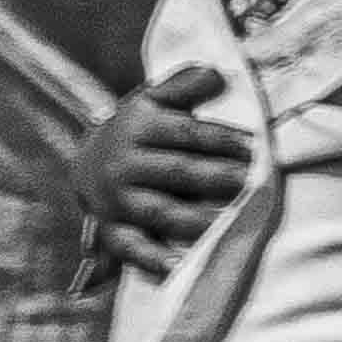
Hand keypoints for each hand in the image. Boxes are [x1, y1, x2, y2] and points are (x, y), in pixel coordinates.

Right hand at [79, 66, 254, 280]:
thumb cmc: (137, 127)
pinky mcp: (112, 231)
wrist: (88, 161)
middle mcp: (123, 166)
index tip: (253, 147)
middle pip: (177, 172)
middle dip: (217, 177)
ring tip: (231, 220)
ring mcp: (117, 202)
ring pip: (161, 211)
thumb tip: (216, 74)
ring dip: (197, 218)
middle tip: (251, 181)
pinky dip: (154, 260)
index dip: (221, 140)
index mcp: (136, 128)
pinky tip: (181, 266)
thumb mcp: (153, 98)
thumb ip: (184, 83)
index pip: (185, 133)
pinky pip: (132, 249)